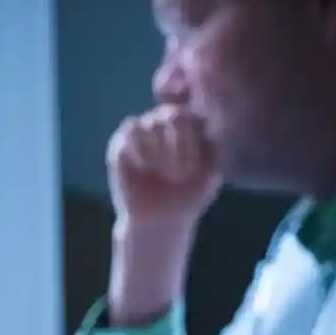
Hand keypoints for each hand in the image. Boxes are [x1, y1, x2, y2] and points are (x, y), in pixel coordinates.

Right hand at [107, 106, 221, 223]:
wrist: (159, 221)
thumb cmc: (188, 197)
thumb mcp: (210, 174)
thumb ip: (213, 146)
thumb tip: (206, 122)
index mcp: (194, 127)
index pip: (197, 116)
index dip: (194, 142)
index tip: (194, 172)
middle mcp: (169, 123)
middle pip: (173, 114)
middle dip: (178, 145)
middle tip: (177, 174)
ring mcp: (145, 130)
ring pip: (151, 122)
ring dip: (159, 151)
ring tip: (161, 174)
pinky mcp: (122, 141)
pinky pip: (131, 129)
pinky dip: (140, 149)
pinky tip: (144, 167)